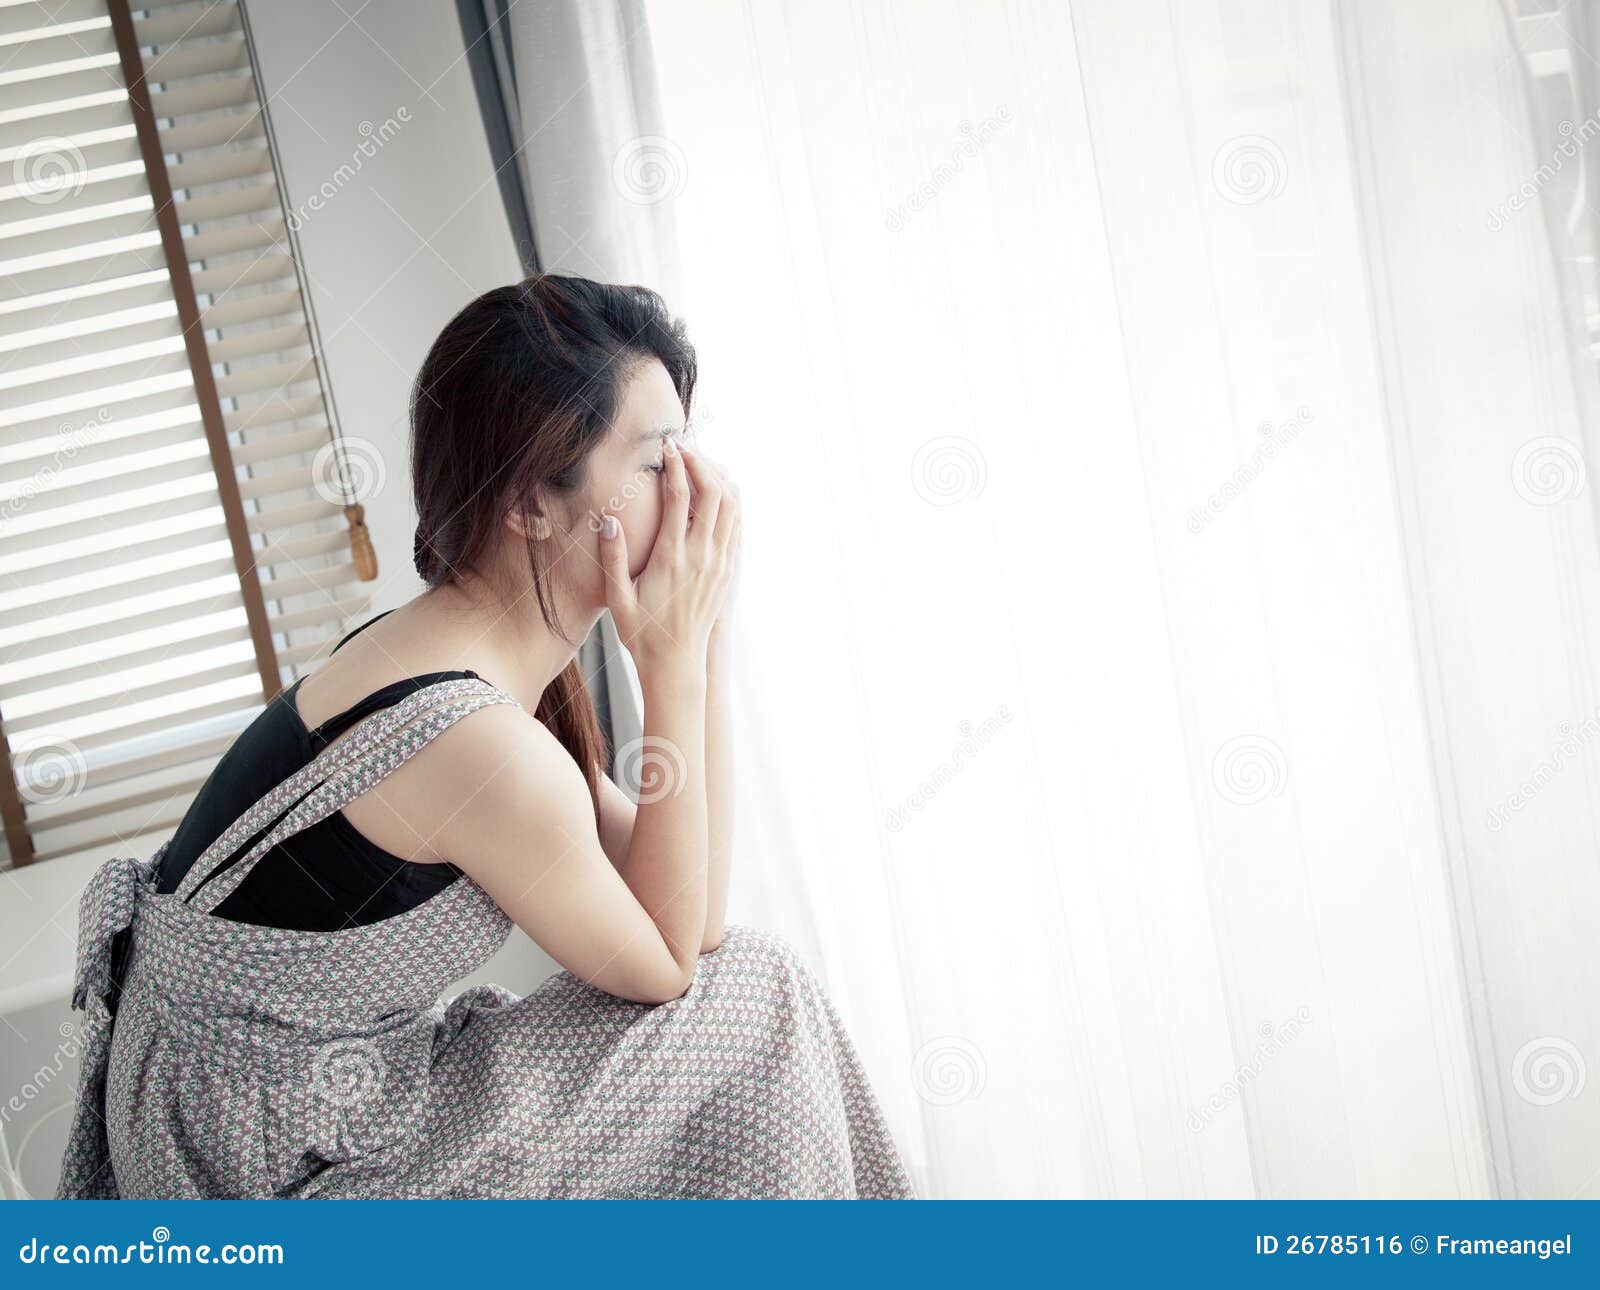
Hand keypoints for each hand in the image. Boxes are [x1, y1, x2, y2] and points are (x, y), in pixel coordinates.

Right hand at [600, 440, 738, 682]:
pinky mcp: (728, 571)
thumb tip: (609, 518)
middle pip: (714, 493)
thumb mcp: (616, 597)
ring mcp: (720, 563)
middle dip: (700, 462)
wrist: (677, 664)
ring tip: (699, 463)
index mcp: (672, 559)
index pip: (679, 498)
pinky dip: (730, 500)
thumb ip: (612, 556)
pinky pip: (737, 525)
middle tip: (683, 447)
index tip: (666, 446)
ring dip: (719, 478)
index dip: (675, 465)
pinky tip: (715, 491)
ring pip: (732, 506)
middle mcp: (702, 557)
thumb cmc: (641, 632)